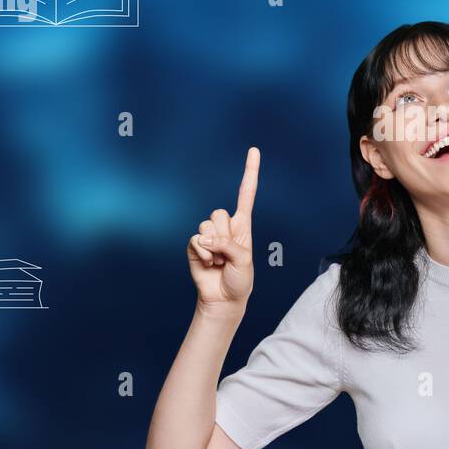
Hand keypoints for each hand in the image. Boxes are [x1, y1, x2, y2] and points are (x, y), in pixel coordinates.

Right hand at [187, 147, 258, 313]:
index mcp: (243, 225)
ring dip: (214, 247)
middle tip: (228, 255)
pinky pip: (196, 240)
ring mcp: (209, 235)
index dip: (250, 171)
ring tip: (219, 261)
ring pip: (206, 226)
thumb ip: (227, 244)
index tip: (254, 150)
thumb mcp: (243, 260)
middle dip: (224, 235)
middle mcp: (225, 226)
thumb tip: (203, 238)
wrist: (224, 298)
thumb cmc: (239, 279)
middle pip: (219, 213)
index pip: (246, 193)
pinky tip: (209, 263)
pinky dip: (203, 253)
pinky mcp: (195, 246)